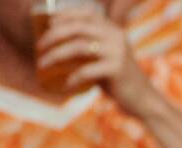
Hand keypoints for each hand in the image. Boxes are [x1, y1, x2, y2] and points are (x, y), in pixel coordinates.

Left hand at [36, 5, 153, 114]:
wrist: (142, 100)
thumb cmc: (118, 80)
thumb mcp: (105, 58)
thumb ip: (89, 48)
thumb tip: (57, 43)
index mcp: (113, 30)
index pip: (86, 14)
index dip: (65, 15)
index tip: (48, 23)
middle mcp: (115, 37)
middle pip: (78, 28)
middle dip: (54, 35)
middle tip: (39, 46)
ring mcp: (117, 52)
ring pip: (78, 47)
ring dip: (56, 55)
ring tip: (43, 64)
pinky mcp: (117, 69)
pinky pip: (88, 70)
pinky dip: (73, 77)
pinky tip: (66, 84)